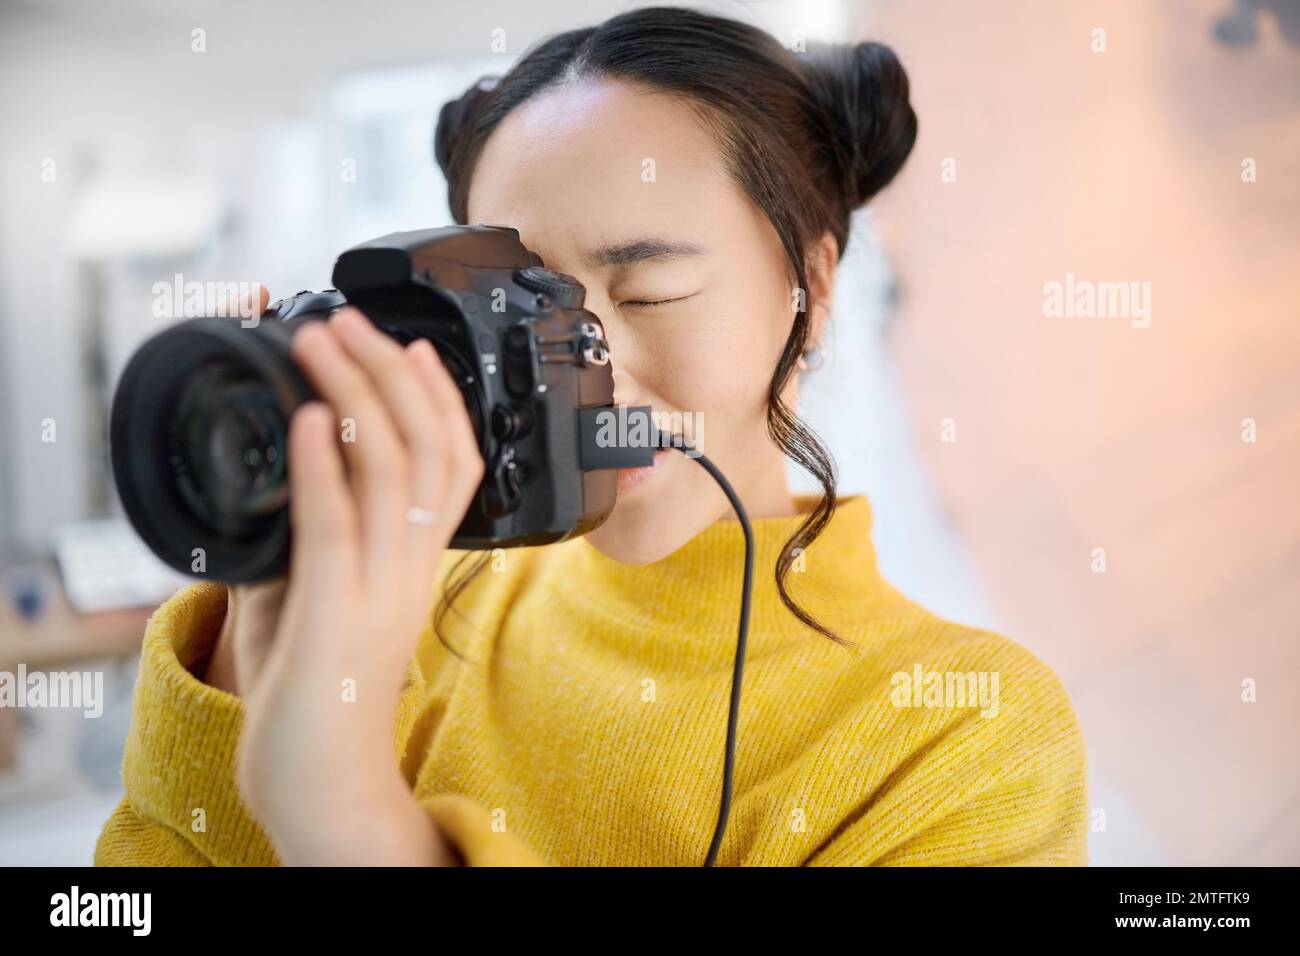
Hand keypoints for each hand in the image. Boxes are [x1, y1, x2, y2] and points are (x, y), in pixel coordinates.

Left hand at [233, 304, 484, 864]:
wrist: (323, 780)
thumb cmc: (318, 692)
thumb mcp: (327, 595)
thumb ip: (317, 533)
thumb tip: (285, 467)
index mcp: (415, 563)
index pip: (455, 464)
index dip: (441, 400)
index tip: (416, 347)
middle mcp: (408, 569)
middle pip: (431, 450)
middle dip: (392, 373)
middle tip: (352, 320)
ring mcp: (377, 590)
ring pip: (390, 473)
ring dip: (355, 395)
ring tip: (321, 341)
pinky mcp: (333, 615)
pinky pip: (336, 526)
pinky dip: (324, 464)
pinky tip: (307, 417)